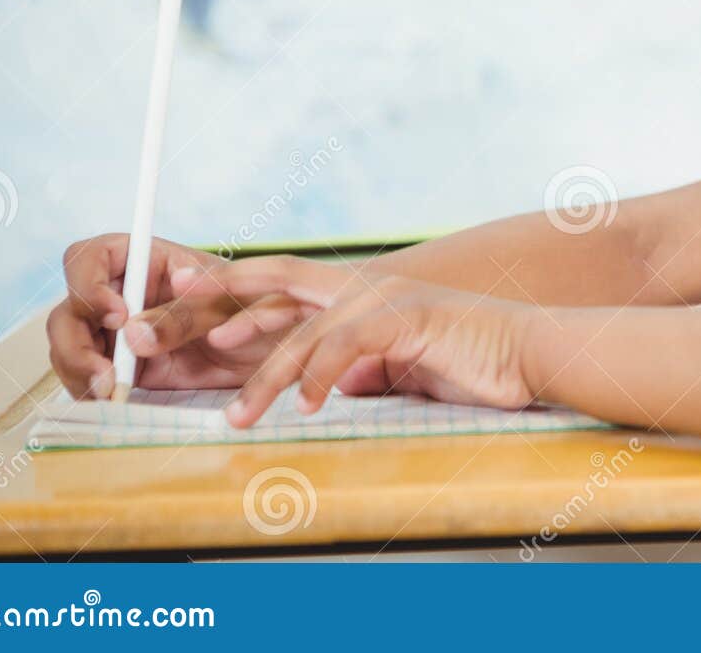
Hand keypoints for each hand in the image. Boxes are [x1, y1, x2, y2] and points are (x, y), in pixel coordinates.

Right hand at [47, 235, 312, 398]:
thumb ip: (183, 316)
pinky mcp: (124, 369)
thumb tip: (131, 333)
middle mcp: (123, 295)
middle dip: (75, 342)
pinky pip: (87, 378)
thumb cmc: (261, 312)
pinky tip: (112, 400)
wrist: (276, 356)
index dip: (89, 284)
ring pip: (69, 346)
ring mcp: (118, 334)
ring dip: (79, 370)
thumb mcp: (230, 307)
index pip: (90, 257)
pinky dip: (90, 391)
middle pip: (70, 309)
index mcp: (146, 261)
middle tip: (105, 373)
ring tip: (110, 391)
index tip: (117, 315)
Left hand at [170, 259, 538, 427]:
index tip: (184, 298)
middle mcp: (368, 285)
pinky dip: (322, 376)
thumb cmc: (474, 362)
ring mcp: (388, 296)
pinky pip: (350, 346)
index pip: (286, 284)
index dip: (235, 289)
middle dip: (220, 300)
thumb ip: (361, 368)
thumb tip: (323, 387)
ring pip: (306, 331)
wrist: (532, 352)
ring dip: (267, 377)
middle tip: (167, 320)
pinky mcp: (411, 316)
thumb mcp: (403, 367)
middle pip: (278, 284)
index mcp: (363, 293)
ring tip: (238, 417)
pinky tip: (305, 407)